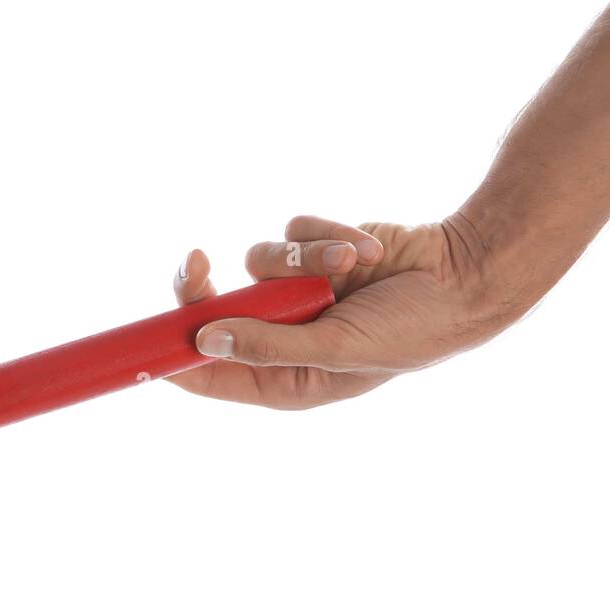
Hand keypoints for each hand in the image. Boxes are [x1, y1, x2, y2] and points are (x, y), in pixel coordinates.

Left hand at [168, 213, 523, 408]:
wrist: (466, 273)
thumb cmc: (411, 329)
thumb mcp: (339, 348)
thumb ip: (271, 345)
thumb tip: (206, 339)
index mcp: (285, 379)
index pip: (209, 375)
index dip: (171, 357)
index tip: (143, 335)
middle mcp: (283, 336)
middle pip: (213, 310)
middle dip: (204, 286)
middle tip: (194, 261)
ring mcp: (298, 293)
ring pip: (256, 263)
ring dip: (303, 258)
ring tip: (352, 263)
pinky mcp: (313, 254)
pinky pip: (290, 230)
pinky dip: (325, 234)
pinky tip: (367, 246)